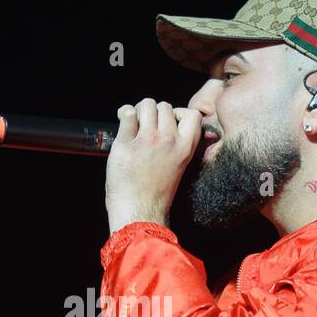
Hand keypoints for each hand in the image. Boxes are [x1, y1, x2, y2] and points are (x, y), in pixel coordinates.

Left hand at [105, 98, 201, 233]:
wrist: (139, 212)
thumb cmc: (156, 193)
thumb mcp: (179, 166)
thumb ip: (177, 142)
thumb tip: (166, 116)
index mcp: (185, 147)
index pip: (193, 114)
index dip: (180, 113)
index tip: (170, 122)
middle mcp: (168, 140)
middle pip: (164, 106)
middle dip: (155, 112)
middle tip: (147, 126)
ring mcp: (147, 140)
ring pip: (146, 104)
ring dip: (139, 111)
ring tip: (135, 124)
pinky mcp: (125, 143)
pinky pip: (127, 115)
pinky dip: (124, 116)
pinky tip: (124, 125)